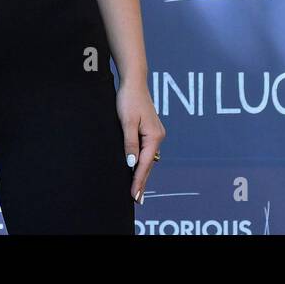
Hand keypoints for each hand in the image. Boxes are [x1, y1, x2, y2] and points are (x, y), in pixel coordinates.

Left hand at [117, 80, 163, 203]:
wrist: (134, 82)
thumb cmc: (128, 99)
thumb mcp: (126, 122)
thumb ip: (129, 143)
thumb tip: (131, 164)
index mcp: (154, 136)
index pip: (144, 164)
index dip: (138, 181)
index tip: (134, 196)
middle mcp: (157, 137)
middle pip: (148, 164)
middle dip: (142, 182)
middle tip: (136, 201)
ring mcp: (155, 134)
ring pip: (148, 159)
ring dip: (142, 174)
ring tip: (136, 190)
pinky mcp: (150, 131)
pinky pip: (146, 152)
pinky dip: (142, 163)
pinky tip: (137, 170)